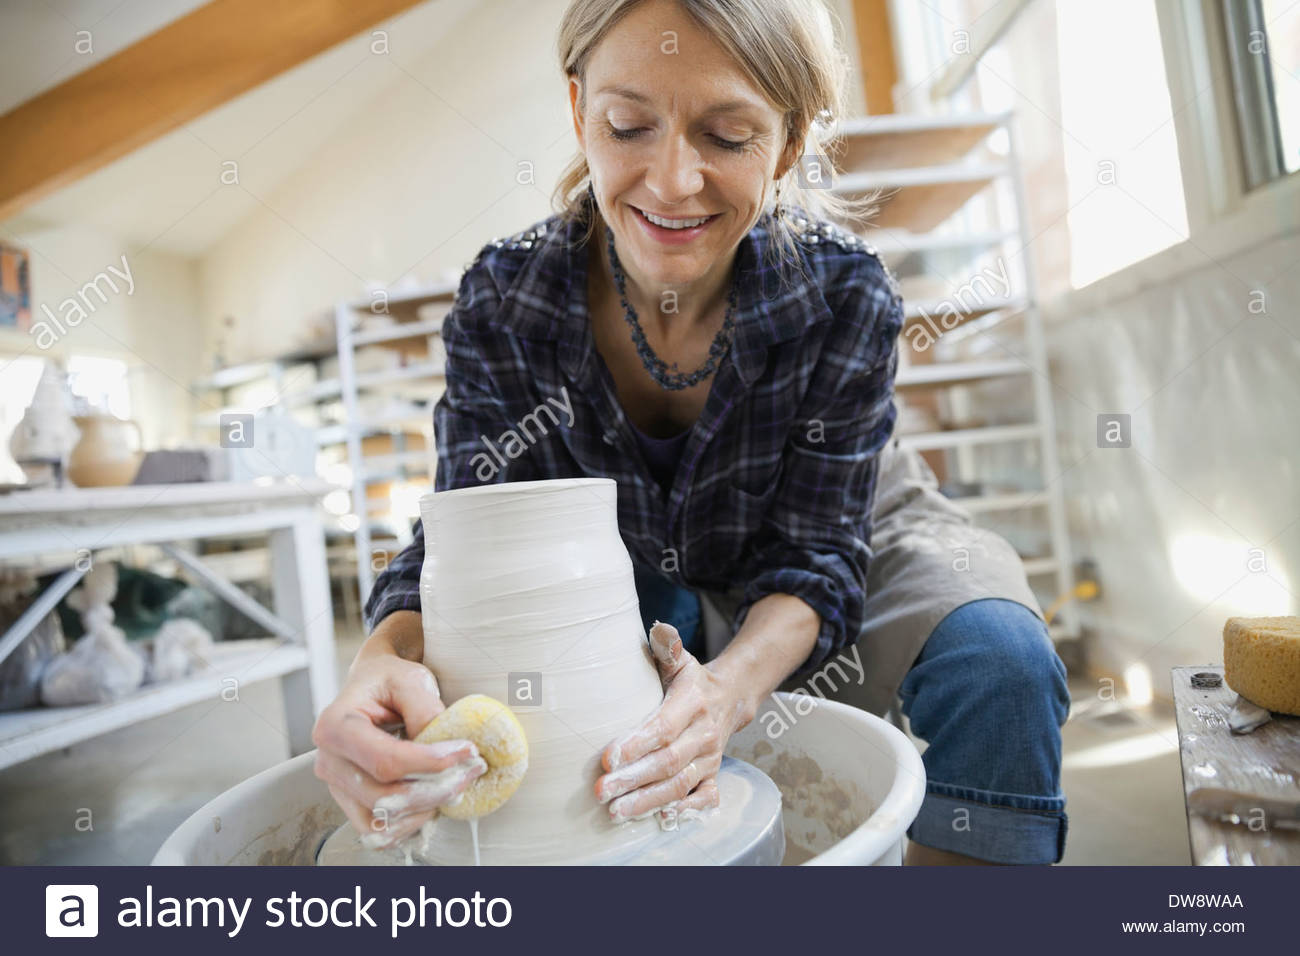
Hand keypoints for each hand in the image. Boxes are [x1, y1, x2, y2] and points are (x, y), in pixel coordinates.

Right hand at [312, 654, 483, 847]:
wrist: (373, 686)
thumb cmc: (387, 680)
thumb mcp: (409, 679)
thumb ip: (424, 709)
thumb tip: (442, 746)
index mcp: (335, 726)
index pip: (386, 761)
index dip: (431, 763)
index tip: (467, 752)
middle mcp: (330, 761)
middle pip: (385, 796)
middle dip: (435, 789)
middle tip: (470, 770)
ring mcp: (337, 786)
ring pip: (382, 820)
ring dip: (425, 808)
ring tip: (453, 784)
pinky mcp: (351, 801)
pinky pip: (379, 831)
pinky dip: (410, 823)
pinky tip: (432, 800)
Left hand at [595, 621, 743, 824]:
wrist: (731, 697)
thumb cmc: (693, 680)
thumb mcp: (681, 660)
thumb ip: (668, 646)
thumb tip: (659, 628)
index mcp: (693, 702)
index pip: (664, 727)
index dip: (637, 743)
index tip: (608, 757)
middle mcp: (704, 733)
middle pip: (668, 761)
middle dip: (634, 779)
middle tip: (601, 791)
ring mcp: (710, 757)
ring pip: (680, 784)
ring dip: (648, 800)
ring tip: (616, 811)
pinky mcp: (713, 774)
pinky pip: (705, 797)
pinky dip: (685, 810)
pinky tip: (660, 818)